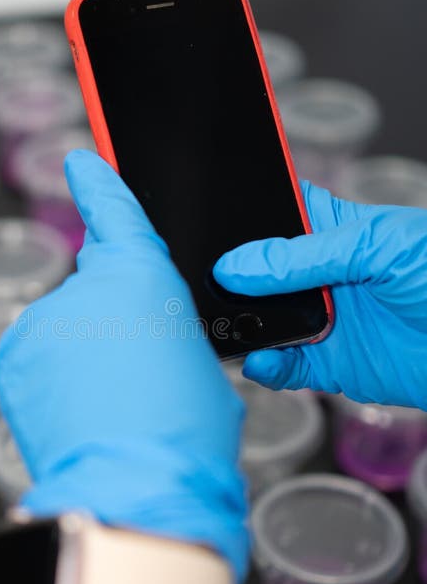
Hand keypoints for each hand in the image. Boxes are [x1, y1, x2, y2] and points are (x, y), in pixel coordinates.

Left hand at [0, 150, 248, 583]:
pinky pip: (38, 360)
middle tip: (134, 377)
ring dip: (81, 357)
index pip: (115, 213)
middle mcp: (84, 288)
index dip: (99, 183)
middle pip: (94, 291)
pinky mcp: (12, 359)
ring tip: (109, 408)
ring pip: (64, 331)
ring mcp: (41, 323)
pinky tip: (81, 416)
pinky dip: (54, 381)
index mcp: (142, 277)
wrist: (136, 491)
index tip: (82, 162)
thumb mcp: (199, 365)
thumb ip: (161, 329)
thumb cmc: (186, 435)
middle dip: (110, 322)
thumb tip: (138, 335)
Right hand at [213, 180, 426, 408]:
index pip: (280, 214)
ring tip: (225, 324)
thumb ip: (306, 255)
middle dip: (232, 278)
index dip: (246, 215)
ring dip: (243, 324)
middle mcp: (323, 276)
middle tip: (204, 283)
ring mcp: (325, 322)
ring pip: (266, 322)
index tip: (208, 221)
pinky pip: (286, 369)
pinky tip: (262, 360)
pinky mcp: (331, 366)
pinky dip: (268, 368)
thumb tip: (239, 265)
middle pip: (261, 273)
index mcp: (336, 231)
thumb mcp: (379, 248)